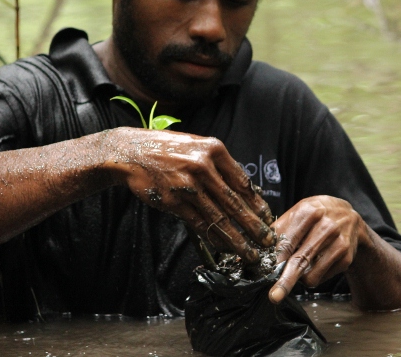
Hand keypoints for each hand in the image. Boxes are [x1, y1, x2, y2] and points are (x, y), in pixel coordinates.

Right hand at [101, 127, 275, 261]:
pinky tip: (225, 247)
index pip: (242, 181)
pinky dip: (214, 238)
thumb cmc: (167, 149)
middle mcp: (203, 166)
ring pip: (219, 218)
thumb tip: (244, 190)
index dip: (257, 203)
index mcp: (214, 149)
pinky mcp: (174, 201)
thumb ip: (219, 165)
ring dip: (237, 239)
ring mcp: (188, 185)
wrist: (131, 152)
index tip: (268, 217)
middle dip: (254, 226)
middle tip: (269, 241)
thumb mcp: (197, 146)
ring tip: (251, 253)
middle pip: (235, 202)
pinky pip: (199, 224)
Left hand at [268, 195, 369, 302]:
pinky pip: (321, 278)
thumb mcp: (298, 212)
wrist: (350, 216)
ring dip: (299, 276)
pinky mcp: (346, 258)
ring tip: (301, 263)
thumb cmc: (316, 215)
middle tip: (274, 296)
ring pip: (311, 275)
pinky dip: (313, 275)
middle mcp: (326, 227)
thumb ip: (278, 230)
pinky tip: (316, 261)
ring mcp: (338, 243)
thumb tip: (258, 253)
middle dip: (286, 280)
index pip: (287, 241)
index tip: (265, 274)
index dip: (275, 260)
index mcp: (309, 212)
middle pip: (300, 260)